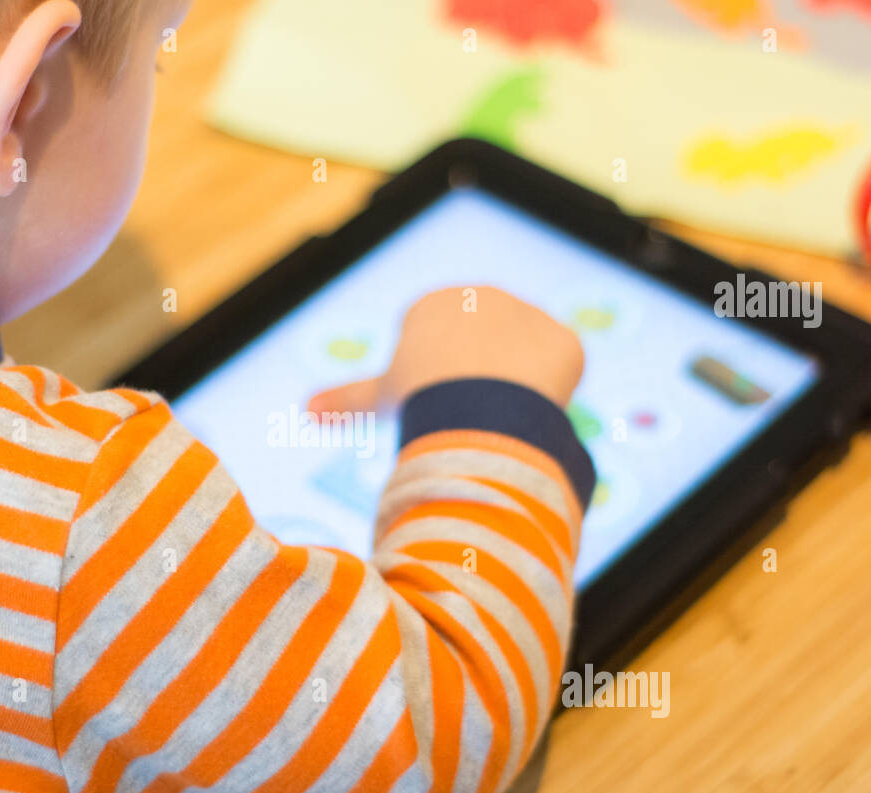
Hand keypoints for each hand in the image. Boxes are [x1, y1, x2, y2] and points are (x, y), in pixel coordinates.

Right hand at [309, 286, 583, 413]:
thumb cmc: (420, 395)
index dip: (431, 385)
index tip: (432, 405)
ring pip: (523, 363)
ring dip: (514, 390)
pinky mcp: (565, 341)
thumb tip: (306, 411)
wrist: (477, 397)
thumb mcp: (379, 397)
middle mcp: (484, 297)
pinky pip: (560, 374)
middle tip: (465, 416)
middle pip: (480, 351)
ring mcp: (529, 314)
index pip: (434, 349)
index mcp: (436, 304)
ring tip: (499, 418)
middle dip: (475, 382)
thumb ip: (346, 400)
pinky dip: (551, 397)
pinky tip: (534, 411)